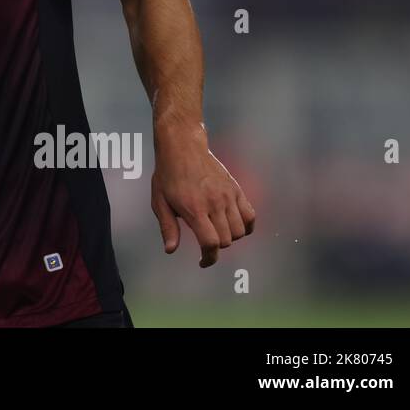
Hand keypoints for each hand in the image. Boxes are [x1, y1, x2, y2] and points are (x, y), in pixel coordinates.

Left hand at [151, 127, 255, 266]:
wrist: (182, 148)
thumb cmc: (168, 175)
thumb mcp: (159, 202)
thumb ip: (168, 227)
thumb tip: (171, 250)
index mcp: (194, 208)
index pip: (211, 243)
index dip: (208, 258)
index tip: (203, 262)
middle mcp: (214, 203)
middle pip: (226, 240)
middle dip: (216, 247)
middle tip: (205, 240)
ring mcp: (228, 196)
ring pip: (240, 231)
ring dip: (230, 237)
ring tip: (216, 230)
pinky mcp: (236, 189)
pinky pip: (250, 215)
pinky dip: (246, 226)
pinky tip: (234, 226)